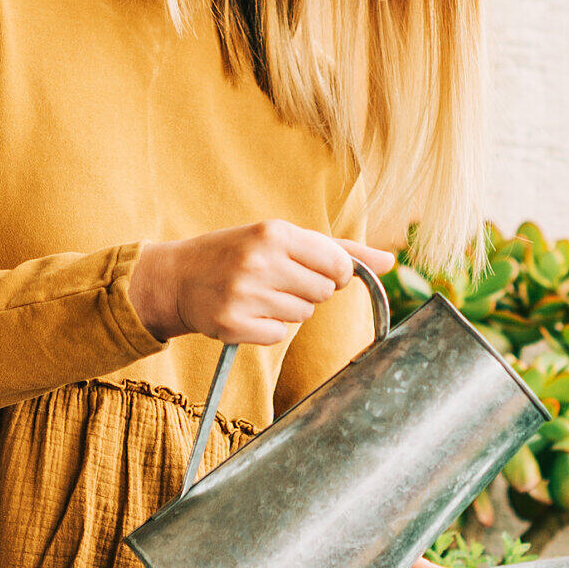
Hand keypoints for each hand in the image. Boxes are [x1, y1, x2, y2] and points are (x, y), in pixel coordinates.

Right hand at [129, 221, 395, 346]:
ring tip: (260, 295)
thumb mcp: (280, 238)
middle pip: (323, 292)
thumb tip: (392, 260)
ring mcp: (244, 294)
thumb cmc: (236, 253)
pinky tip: (248, 313)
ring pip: (302, 315)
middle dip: (308, 291)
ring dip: (288, 310)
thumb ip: (338, 248)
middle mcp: (259, 260)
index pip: (337, 263)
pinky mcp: (232, 324)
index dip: (334, 273)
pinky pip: (279, 335)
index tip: (317, 271)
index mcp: (273, 232)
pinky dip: (268, 328)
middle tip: (279, 281)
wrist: (176, 278)